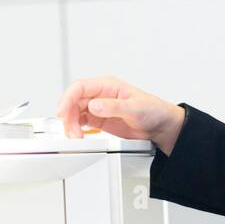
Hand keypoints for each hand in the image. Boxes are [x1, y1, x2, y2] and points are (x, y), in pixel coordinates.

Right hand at [55, 76, 184, 152]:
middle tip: (73, 132)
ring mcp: (98, 107)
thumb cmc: (154, 111)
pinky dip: (76, 129)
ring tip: (77, 137)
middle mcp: (100, 95)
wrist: (161, 126)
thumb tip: (94, 105)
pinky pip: (80, 122)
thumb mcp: (135, 108)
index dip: (67, 98)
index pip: (80, 87)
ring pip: (74, 112)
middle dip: (68, 116)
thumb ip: (114, 107)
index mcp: (108, 86)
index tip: (62, 112)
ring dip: (71, 125)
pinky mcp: (99, 119)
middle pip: (73, 101)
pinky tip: (79, 136)